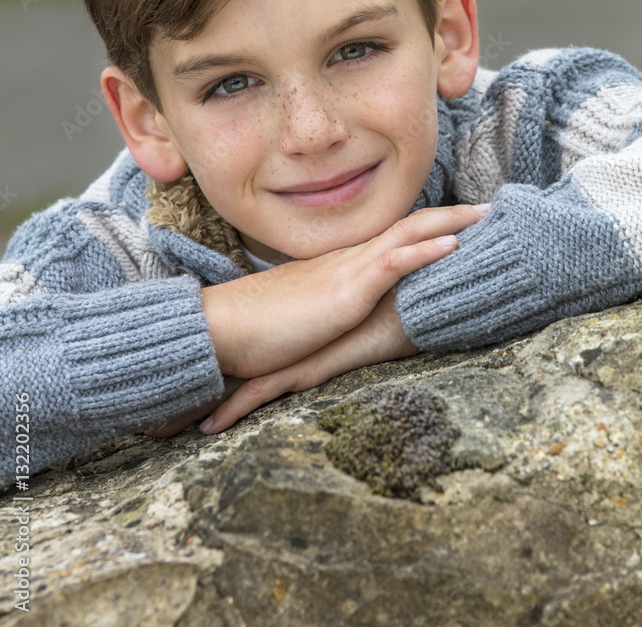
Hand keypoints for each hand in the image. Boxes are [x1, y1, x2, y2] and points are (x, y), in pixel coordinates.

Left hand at [149, 286, 419, 437]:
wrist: (407, 294)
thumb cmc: (385, 307)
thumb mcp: (349, 326)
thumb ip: (332, 332)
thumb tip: (317, 345)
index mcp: (284, 332)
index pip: (236, 351)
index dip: (204, 368)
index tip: (175, 382)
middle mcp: (279, 340)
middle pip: (220, 366)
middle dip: (184, 389)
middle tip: (151, 416)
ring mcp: (287, 351)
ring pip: (229, 383)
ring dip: (193, 406)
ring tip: (157, 428)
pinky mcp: (302, 364)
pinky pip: (258, 393)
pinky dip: (230, 411)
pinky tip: (207, 429)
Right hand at [201, 203, 486, 379]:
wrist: (225, 328)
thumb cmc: (260, 327)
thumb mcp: (308, 315)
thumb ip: (332, 309)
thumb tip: (351, 314)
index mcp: (342, 266)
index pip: (393, 236)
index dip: (428, 225)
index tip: (461, 220)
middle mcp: (349, 259)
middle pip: (409, 226)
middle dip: (452, 214)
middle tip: (490, 206)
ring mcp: (349, 271)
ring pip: (408, 235)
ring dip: (451, 222)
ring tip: (487, 214)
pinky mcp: (346, 293)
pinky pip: (393, 263)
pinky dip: (426, 250)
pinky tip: (455, 243)